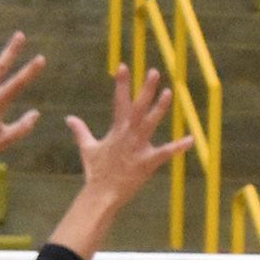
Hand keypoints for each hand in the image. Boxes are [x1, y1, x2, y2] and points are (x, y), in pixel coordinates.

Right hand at [68, 63, 193, 203]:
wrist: (102, 194)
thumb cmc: (96, 172)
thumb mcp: (87, 148)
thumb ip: (80, 131)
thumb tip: (69, 119)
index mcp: (116, 129)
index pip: (119, 101)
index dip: (122, 83)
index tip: (123, 66)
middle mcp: (128, 134)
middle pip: (138, 107)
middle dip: (146, 89)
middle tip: (154, 72)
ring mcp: (138, 147)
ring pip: (151, 123)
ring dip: (160, 108)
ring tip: (169, 93)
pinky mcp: (148, 162)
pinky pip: (166, 153)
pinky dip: (178, 147)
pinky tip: (191, 139)